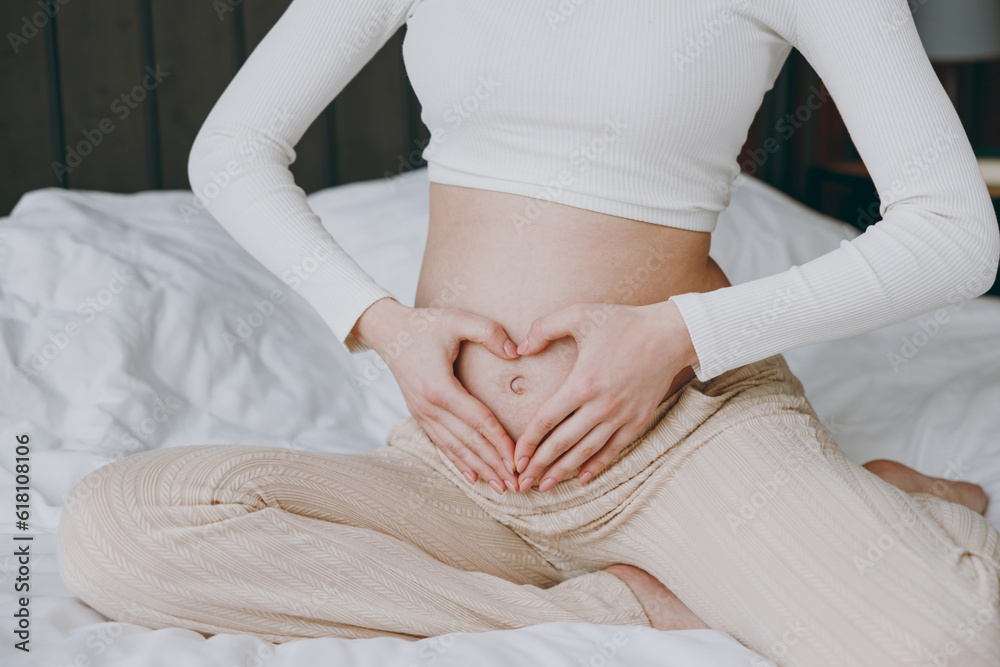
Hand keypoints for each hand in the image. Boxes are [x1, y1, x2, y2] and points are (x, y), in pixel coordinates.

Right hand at [352, 297, 520, 494]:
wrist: (388, 332)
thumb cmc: (425, 324)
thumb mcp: (457, 319)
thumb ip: (488, 331)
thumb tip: (515, 351)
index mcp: (439, 387)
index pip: (477, 420)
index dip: (499, 441)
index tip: (517, 459)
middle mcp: (428, 407)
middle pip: (468, 442)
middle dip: (494, 465)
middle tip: (517, 485)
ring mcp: (422, 414)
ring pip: (455, 449)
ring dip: (479, 470)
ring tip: (501, 489)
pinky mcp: (420, 415)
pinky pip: (442, 444)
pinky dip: (459, 463)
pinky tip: (473, 478)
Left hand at [512, 300, 697, 491]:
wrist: (670, 335)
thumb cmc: (623, 322)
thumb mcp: (580, 314)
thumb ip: (544, 328)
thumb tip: (521, 348)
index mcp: (582, 383)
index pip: (547, 420)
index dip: (529, 442)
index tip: (515, 457)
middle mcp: (600, 406)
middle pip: (563, 443)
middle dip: (540, 466)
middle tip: (521, 483)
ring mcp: (621, 416)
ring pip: (586, 452)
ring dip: (563, 471)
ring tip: (544, 487)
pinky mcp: (638, 420)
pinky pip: (613, 450)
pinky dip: (596, 466)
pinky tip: (581, 479)